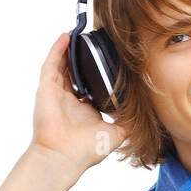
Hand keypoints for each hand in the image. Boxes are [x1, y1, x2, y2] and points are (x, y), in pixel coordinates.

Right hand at [30, 32, 127, 171]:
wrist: (64, 156)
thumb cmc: (85, 150)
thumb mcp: (116, 134)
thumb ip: (129, 122)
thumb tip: (144, 112)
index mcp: (85, 109)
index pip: (92, 85)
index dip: (99, 72)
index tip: (111, 59)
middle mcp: (70, 100)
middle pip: (77, 72)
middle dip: (84, 57)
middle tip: (95, 41)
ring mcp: (57, 94)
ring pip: (63, 65)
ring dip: (71, 50)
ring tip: (81, 33)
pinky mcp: (46, 89)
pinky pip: (51, 64)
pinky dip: (57, 49)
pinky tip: (67, 36)